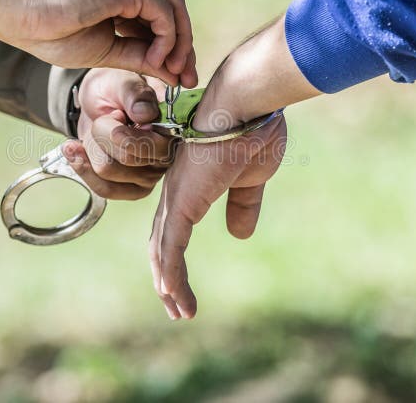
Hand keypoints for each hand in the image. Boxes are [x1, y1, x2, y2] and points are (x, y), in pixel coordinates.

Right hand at [0, 0, 197, 86]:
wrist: (13, 11)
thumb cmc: (46, 31)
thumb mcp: (104, 50)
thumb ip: (138, 57)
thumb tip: (171, 74)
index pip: (160, 12)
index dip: (174, 44)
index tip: (178, 75)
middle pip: (172, 5)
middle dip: (184, 44)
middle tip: (186, 79)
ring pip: (172, 4)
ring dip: (179, 42)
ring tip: (172, 73)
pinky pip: (161, 9)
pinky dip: (166, 38)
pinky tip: (155, 60)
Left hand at [62, 68, 173, 199]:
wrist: (100, 101)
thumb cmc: (116, 89)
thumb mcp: (123, 81)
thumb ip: (134, 93)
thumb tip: (145, 115)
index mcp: (173, 127)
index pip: (150, 143)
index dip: (123, 133)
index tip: (114, 114)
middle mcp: (168, 155)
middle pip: (125, 157)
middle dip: (102, 132)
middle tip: (107, 117)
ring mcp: (151, 175)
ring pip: (107, 170)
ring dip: (91, 146)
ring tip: (97, 131)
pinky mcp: (133, 189)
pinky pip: (104, 188)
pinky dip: (83, 166)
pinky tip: (74, 149)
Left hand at [149, 114, 286, 318]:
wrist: (248, 104)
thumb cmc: (252, 129)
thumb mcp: (251, 179)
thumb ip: (242, 205)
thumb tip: (239, 234)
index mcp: (191, 185)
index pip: (174, 230)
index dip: (175, 259)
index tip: (182, 285)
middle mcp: (177, 192)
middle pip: (162, 244)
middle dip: (167, 279)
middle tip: (175, 307)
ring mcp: (177, 196)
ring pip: (163, 250)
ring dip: (169, 284)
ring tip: (179, 311)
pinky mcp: (183, 201)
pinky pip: (171, 246)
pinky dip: (171, 274)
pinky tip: (173, 296)